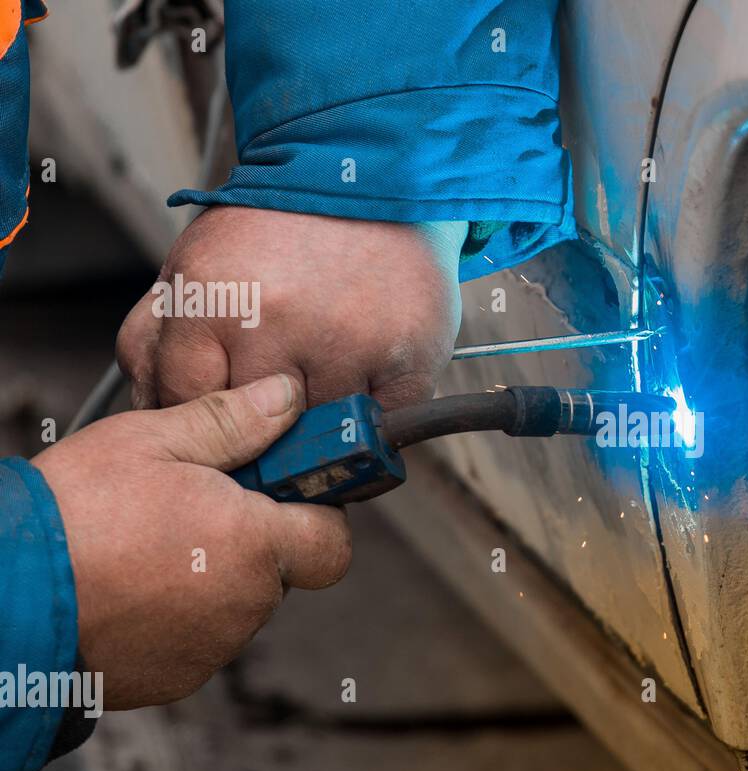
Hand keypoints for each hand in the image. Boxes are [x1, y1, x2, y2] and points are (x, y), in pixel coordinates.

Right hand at [32, 375, 351, 709]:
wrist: (4, 603)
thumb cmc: (68, 521)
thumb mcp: (149, 442)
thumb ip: (230, 421)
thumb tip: (283, 399)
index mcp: (256, 544)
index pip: (331, 540)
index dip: (313, 511)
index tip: (281, 489)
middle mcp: (245, 605)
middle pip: (282, 569)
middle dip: (253, 538)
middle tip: (195, 506)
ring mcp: (212, 648)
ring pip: (238, 602)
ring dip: (213, 575)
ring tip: (148, 545)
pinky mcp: (176, 678)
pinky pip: (199, 638)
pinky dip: (178, 614)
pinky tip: (132, 586)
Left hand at [117, 207, 466, 410]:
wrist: (372, 174)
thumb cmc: (278, 228)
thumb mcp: (194, 264)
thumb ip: (159, 340)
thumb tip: (155, 412)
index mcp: (213, 295)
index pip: (185, 401)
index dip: (200, 410)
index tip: (217, 408)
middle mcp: (279, 322)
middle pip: (252, 427)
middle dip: (259, 419)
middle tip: (275, 389)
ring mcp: (349, 345)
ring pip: (317, 434)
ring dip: (319, 418)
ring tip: (326, 367)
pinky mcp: (409, 359)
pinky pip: (384, 428)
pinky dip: (375, 418)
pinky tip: (369, 379)